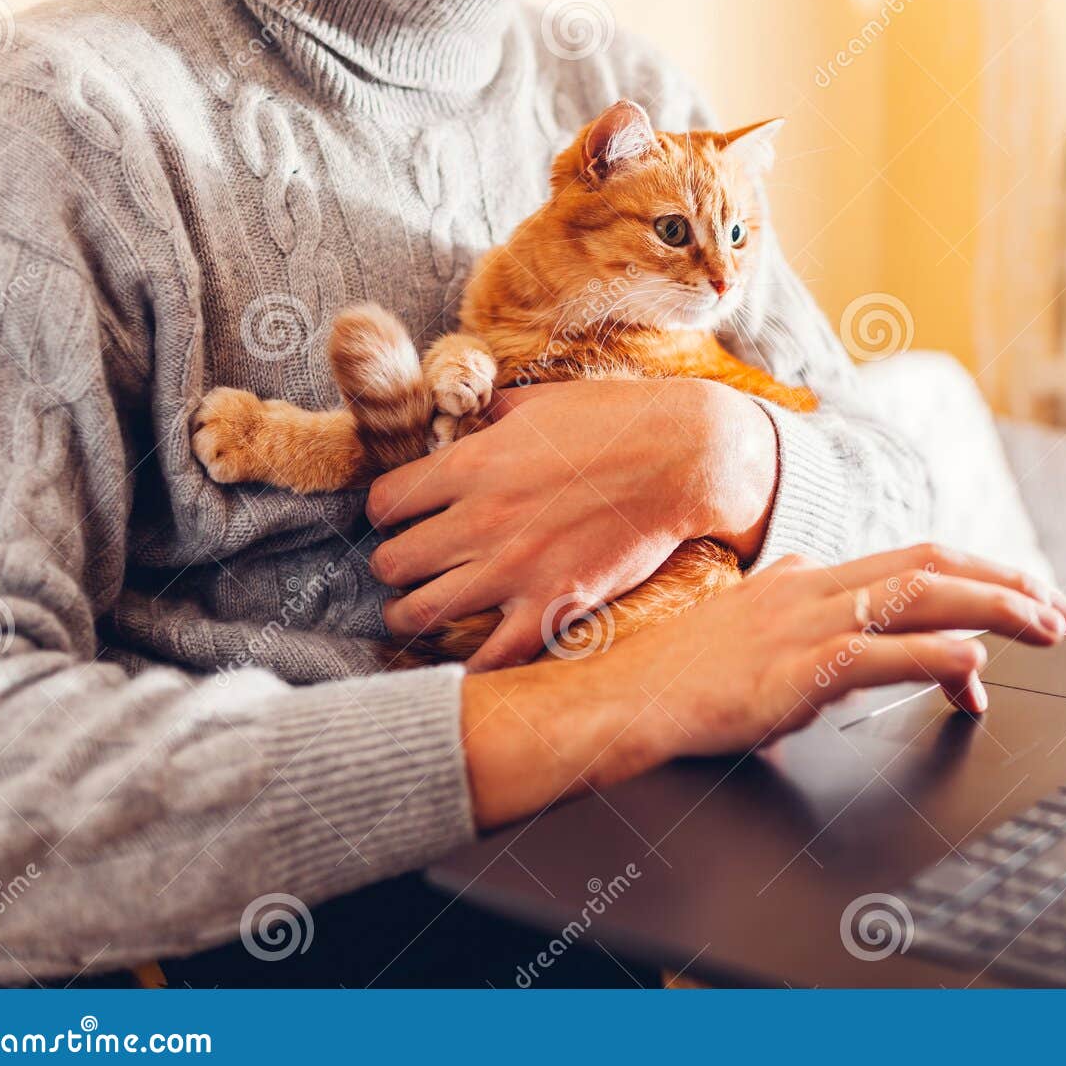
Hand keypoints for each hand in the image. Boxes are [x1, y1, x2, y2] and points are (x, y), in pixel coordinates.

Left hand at [366, 377, 777, 668]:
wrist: (683, 458)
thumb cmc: (614, 421)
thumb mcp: (537, 403)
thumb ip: (485, 419)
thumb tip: (456, 424)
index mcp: (471, 465)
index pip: (383, 504)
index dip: (386, 513)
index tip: (401, 519)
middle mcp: (482, 520)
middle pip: (391, 562)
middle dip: (393, 565)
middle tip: (408, 567)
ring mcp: (517, 568)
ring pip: (420, 612)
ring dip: (411, 613)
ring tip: (417, 611)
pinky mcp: (555, 604)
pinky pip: (492, 655)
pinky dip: (471, 663)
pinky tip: (467, 656)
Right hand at [461, 543, 1065, 827]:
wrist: (621, 700)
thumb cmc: (681, 676)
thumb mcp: (751, 626)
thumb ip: (801, 611)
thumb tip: (841, 604)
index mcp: (809, 578)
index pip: (912, 560)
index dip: (977, 572)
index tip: (1022, 592)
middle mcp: (814, 588)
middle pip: (930, 565)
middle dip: (1005, 581)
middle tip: (1059, 607)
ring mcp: (804, 625)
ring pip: (919, 598)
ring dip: (993, 609)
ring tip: (1045, 625)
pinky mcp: (793, 671)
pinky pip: (878, 654)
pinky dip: (933, 656)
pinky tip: (972, 665)